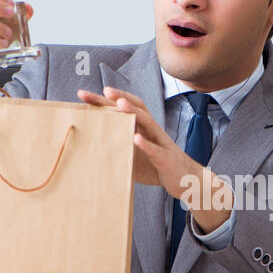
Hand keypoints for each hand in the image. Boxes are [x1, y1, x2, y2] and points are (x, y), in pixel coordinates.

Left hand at [75, 86, 233, 231]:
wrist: (189, 182)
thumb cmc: (158, 167)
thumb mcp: (135, 156)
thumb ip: (119, 148)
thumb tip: (93, 148)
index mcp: (143, 128)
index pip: (123, 109)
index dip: (105, 101)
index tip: (83, 96)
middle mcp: (152, 130)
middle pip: (135, 108)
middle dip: (117, 98)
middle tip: (101, 91)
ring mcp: (161, 142)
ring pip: (148, 122)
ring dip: (134, 112)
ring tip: (119, 104)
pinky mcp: (166, 159)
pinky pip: (156, 149)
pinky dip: (146, 143)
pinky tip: (136, 138)